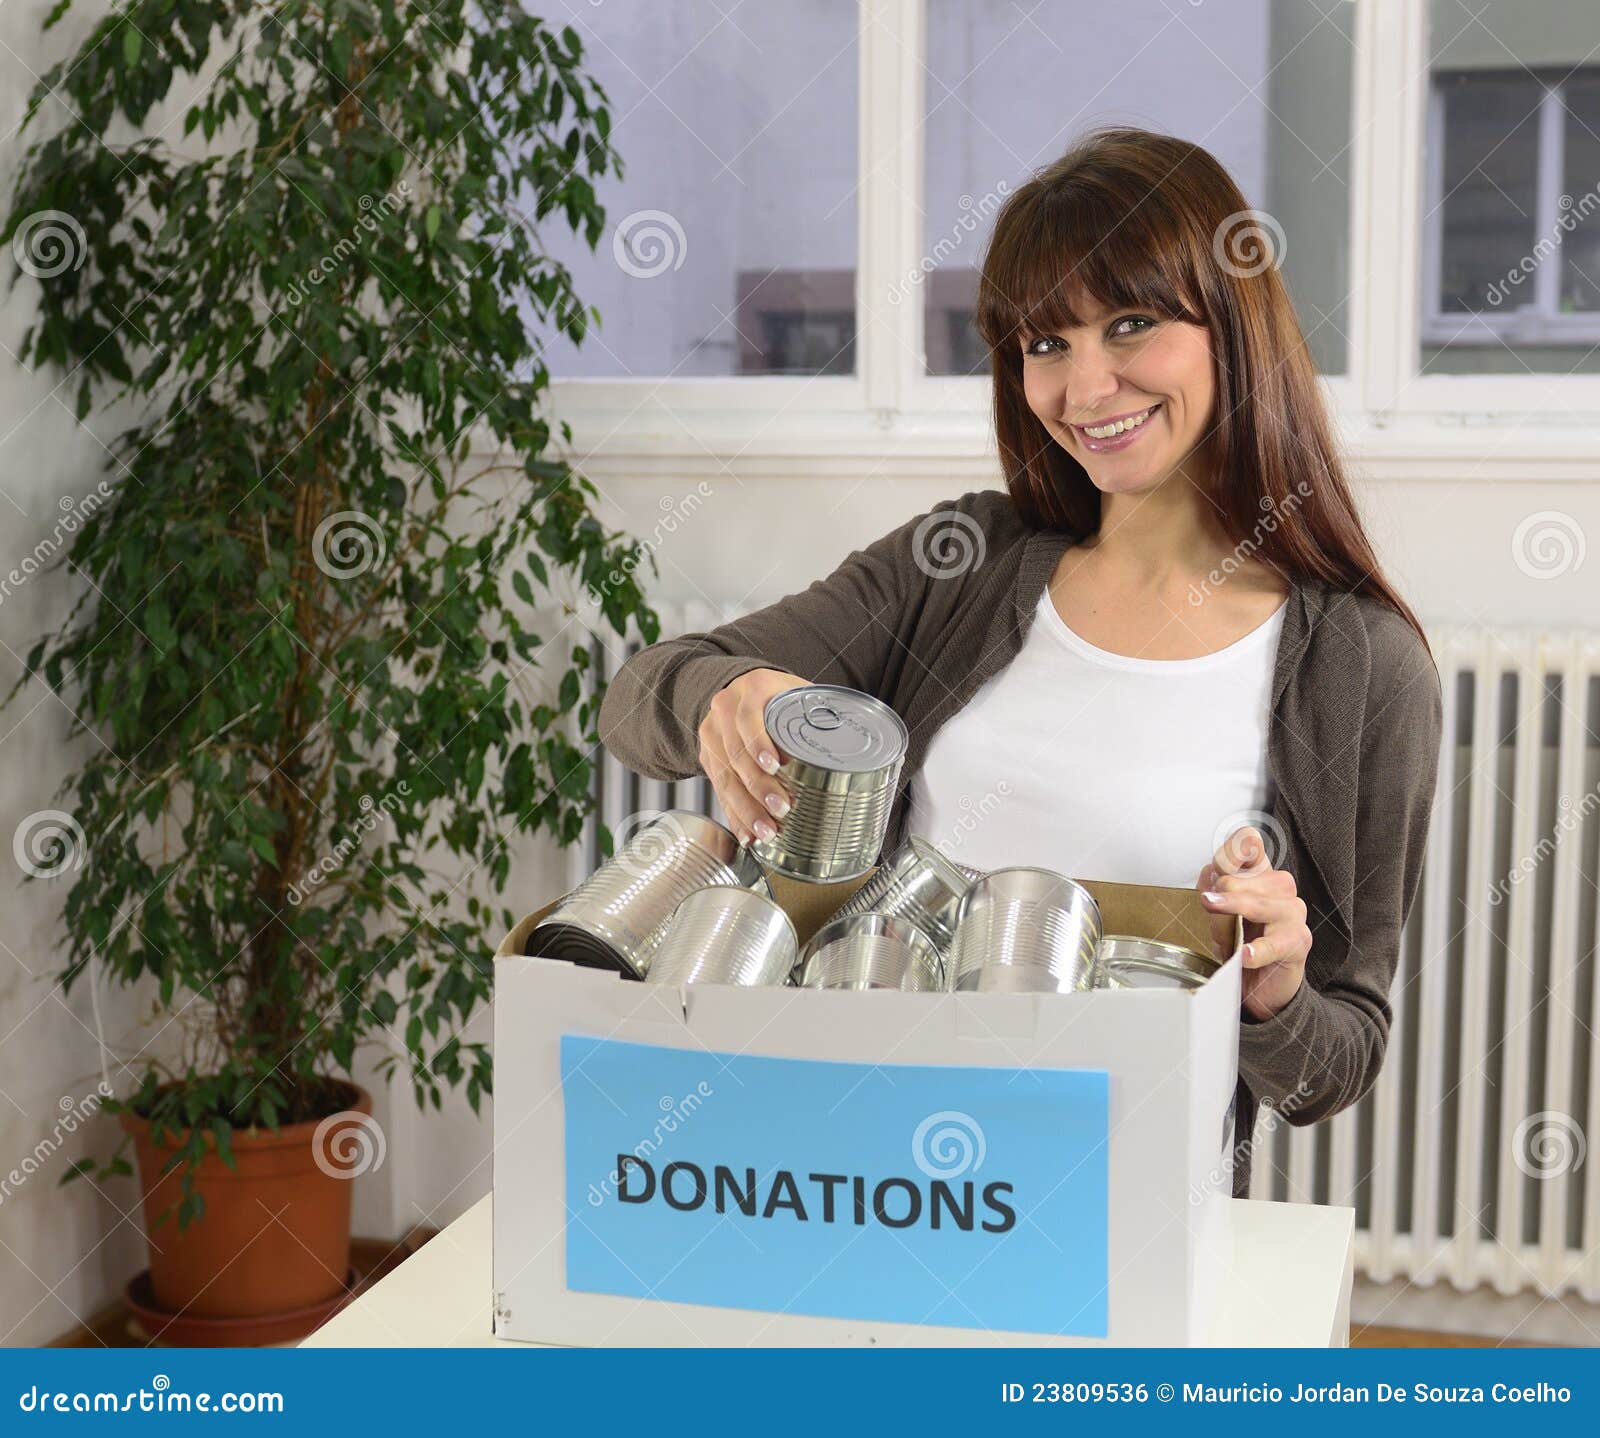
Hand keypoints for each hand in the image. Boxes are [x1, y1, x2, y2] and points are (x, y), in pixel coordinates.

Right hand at [698, 668, 810, 846]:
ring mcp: (713, 733)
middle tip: (781, 810)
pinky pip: (718, 789)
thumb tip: (874, 752)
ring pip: (725, 776)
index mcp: (752, 689)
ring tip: (766, 830)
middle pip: (737, 754)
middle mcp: (726, 708)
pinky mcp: (708, 756)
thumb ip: (826, 718)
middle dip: (759, 787)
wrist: (747, 693)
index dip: (760, 744)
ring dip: (746, 809)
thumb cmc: (782, 698)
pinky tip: (746, 833)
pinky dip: (734, 814)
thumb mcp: (802, 697)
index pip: (750, 718)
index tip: (776, 767)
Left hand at [1196, 824, 1310, 1020]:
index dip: (1232, 850)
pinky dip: (1257, 950)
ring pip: (1254, 905)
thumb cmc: (1240, 941)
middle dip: (1219, 901)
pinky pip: (1273, 943)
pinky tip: (1245, 955)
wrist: (1260, 984)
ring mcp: (1292, 912)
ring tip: (1219, 929)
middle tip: (1211, 917)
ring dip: (1230, 919)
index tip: (1218, 865)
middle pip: (1239, 880)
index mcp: (1259, 872)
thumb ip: (1212, 888)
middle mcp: (1280, 886)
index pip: (1248, 844)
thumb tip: (1209, 874)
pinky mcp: (1298, 941)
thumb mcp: (1218, 912)